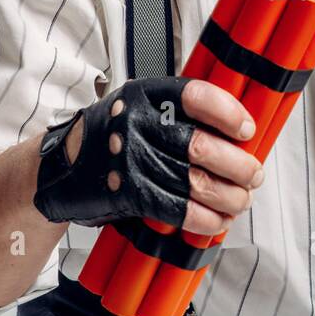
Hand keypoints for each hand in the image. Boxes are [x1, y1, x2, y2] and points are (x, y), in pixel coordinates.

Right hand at [34, 77, 262, 234]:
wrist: (61, 167)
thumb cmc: (113, 136)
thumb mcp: (139, 107)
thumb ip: (179, 114)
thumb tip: (237, 136)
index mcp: (146, 95)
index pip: (197, 96)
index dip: (229, 115)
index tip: (248, 132)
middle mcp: (137, 123)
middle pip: (203, 147)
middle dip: (239, 167)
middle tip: (253, 176)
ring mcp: (130, 159)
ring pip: (196, 182)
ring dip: (230, 197)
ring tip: (242, 201)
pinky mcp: (126, 193)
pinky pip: (177, 208)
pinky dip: (205, 219)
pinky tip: (219, 220)